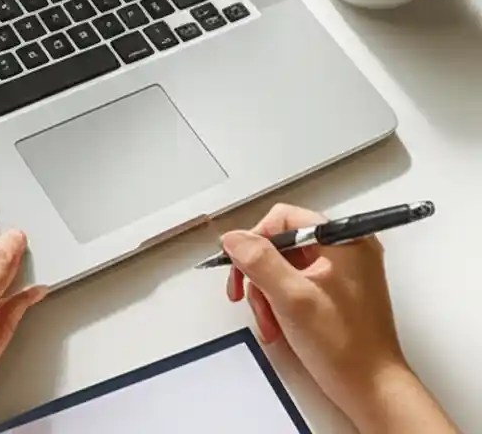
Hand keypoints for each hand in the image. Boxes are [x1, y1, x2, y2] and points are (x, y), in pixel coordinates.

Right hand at [223, 204, 436, 430]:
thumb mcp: (293, 298)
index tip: (241, 264)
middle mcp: (346, 251)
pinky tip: (280, 325)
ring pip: (284, 268)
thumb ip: (260, 261)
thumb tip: (235, 238)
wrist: (371, 388)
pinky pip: (295, 286)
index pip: (284, 219)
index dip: (256, 240)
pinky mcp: (336, 293)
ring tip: (270, 322)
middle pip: (281, 245)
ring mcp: (342, 273)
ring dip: (267, 295)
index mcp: (345, 241)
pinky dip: (281, 304)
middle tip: (248, 296)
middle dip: (259, 275)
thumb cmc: (347, 347)